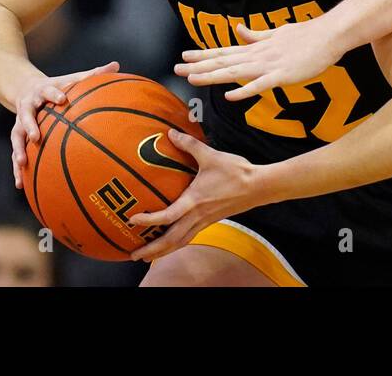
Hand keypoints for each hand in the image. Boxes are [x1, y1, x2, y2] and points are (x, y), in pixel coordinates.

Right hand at [10, 61, 118, 189]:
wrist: (26, 88)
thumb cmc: (57, 86)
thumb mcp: (71, 78)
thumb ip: (92, 74)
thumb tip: (116, 64)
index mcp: (43, 91)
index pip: (49, 90)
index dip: (55, 94)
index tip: (63, 98)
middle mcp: (28, 107)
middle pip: (26, 115)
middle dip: (29, 125)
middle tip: (35, 136)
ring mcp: (19, 122)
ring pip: (16, 137)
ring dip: (18, 149)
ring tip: (22, 162)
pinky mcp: (17, 136)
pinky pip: (16, 153)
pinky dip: (17, 168)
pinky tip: (20, 184)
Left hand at [128, 130, 260, 261]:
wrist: (258, 186)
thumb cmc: (236, 172)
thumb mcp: (211, 155)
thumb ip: (189, 144)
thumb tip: (171, 133)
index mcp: (194, 201)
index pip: (167, 216)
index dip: (149, 219)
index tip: (133, 219)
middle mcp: (197, 215)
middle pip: (171, 239)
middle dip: (152, 250)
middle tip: (133, 255)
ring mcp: (205, 221)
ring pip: (180, 242)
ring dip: (163, 251)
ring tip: (146, 257)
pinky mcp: (211, 221)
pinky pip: (189, 238)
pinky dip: (176, 244)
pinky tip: (171, 244)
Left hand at [175, 19, 343, 97]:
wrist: (328, 35)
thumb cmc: (306, 35)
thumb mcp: (277, 33)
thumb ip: (257, 36)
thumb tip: (239, 31)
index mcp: (256, 48)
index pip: (224, 52)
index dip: (203, 55)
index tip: (184, 56)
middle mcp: (257, 56)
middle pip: (223, 62)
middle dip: (199, 66)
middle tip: (177, 69)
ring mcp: (269, 65)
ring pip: (235, 72)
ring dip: (213, 76)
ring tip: (193, 79)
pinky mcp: (282, 75)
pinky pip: (261, 84)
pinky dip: (245, 90)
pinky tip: (230, 96)